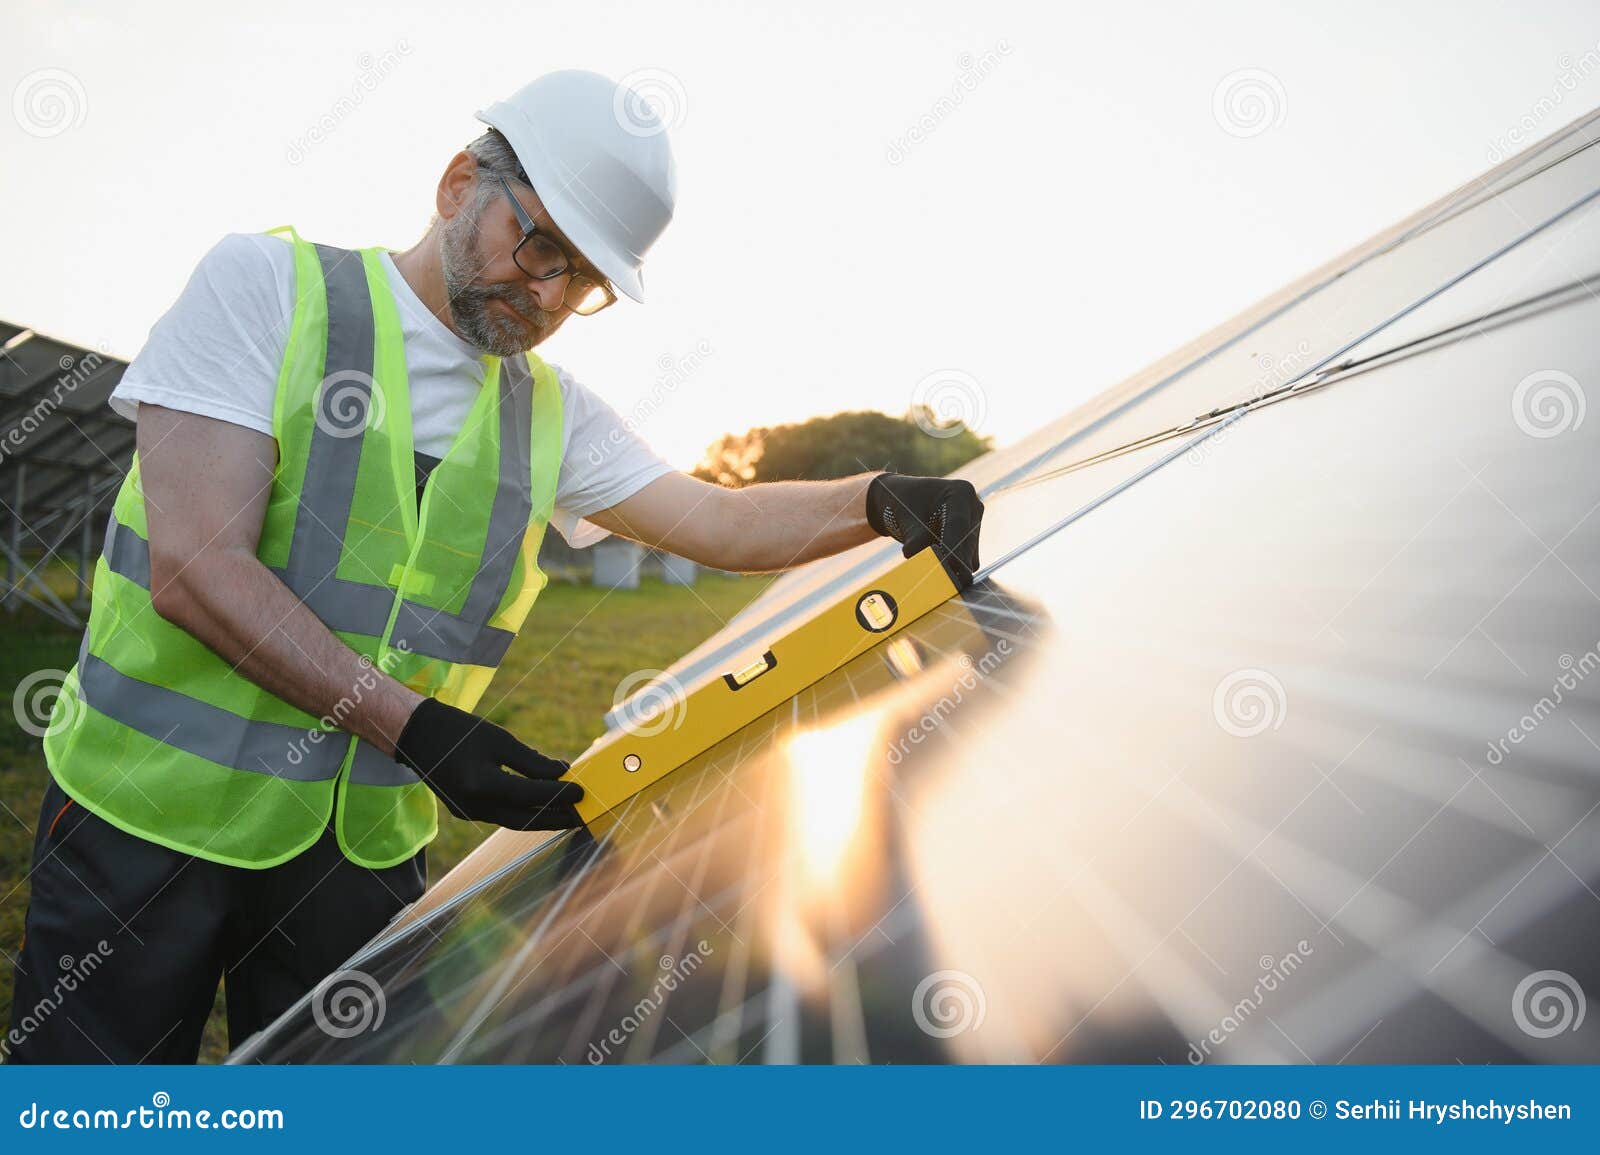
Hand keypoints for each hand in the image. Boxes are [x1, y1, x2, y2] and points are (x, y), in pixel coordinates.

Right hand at [393, 698, 583, 829]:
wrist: (416, 736)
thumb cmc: (459, 731)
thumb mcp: (499, 739)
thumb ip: (531, 761)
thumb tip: (562, 773)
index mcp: (481, 784)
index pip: (530, 796)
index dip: (559, 795)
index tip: (582, 792)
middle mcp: (474, 806)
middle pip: (524, 820)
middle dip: (556, 819)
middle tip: (583, 815)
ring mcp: (468, 812)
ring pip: (513, 821)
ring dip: (542, 818)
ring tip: (568, 814)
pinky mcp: (466, 811)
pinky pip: (502, 816)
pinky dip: (524, 811)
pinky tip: (541, 806)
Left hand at [866, 473, 983, 588]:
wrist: (906, 502)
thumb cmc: (905, 504)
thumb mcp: (907, 517)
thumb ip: (914, 535)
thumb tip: (914, 554)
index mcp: (961, 493)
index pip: (958, 524)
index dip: (954, 545)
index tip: (950, 564)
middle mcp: (974, 507)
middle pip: (967, 542)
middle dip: (953, 562)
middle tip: (939, 581)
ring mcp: (975, 525)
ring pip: (968, 555)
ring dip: (951, 566)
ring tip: (929, 569)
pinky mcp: (972, 541)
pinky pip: (966, 561)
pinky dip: (952, 567)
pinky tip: (936, 566)